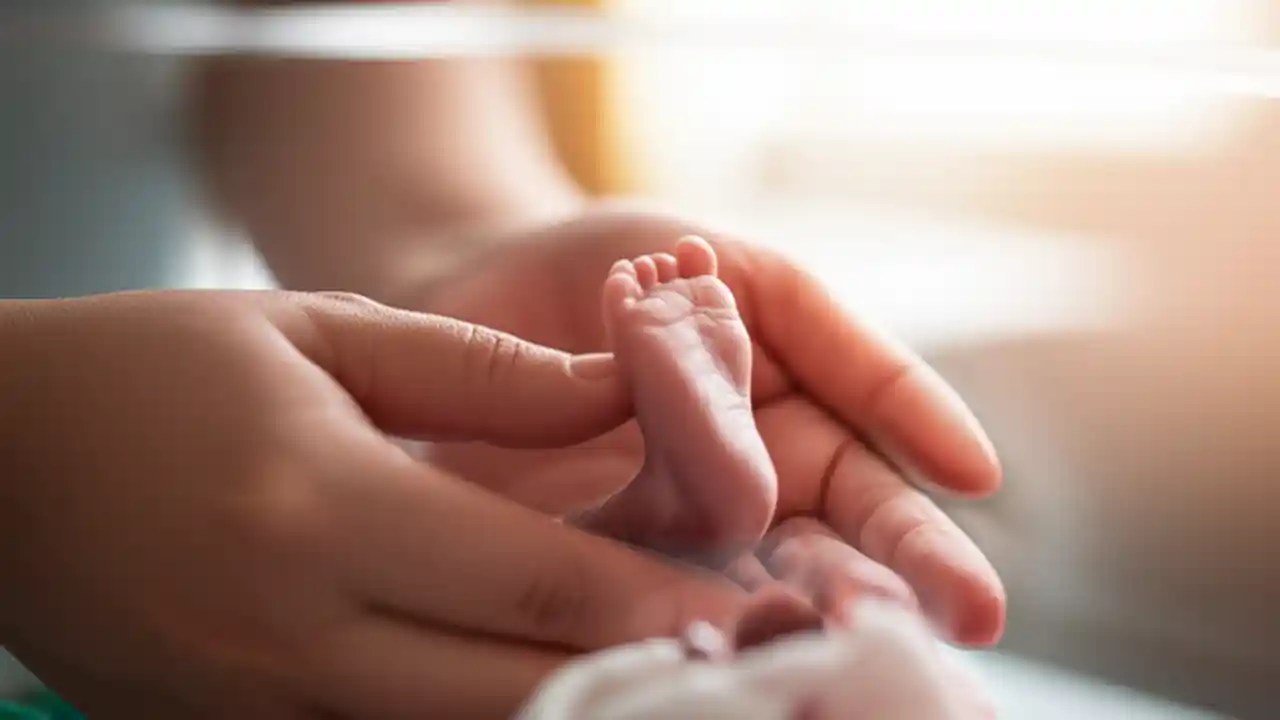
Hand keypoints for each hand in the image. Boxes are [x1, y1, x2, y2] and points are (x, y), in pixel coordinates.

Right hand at [0, 290, 744, 717]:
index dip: (657, 602)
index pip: (534, 579)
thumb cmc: (155, 372)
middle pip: (515, 690)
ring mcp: (254, 711)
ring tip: (654, 677)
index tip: (750, 608)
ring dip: (568, 711)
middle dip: (641, 682)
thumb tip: (619, 394)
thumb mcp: (319, 334)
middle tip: (740, 660)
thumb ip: (481, 372)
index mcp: (318, 510)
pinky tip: (529, 684)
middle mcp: (290, 635)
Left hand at [417, 205, 1005, 644]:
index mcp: (799, 443)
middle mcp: (739, 511)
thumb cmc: (630, 264)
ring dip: (758, 629)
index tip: (972, 608)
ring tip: (797, 658)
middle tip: (889, 649)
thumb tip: (974, 470)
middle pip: (813, 576)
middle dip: (855, 613)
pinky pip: (614, 605)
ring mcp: (653, 548)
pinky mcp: (569, 566)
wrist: (481, 272)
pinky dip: (644, 628)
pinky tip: (679, 657)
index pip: (876, 512)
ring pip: (725, 602)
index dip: (922, 557)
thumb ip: (853, 358)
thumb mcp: (756, 283)